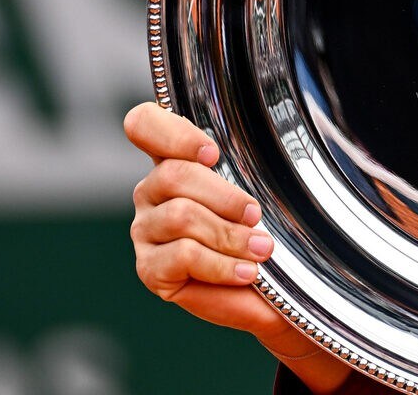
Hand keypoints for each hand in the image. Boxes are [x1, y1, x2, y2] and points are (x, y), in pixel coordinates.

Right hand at [124, 102, 351, 391]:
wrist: (273, 293)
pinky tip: (246, 272)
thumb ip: (247, 164)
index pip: (144, 124)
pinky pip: (182, 256)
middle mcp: (152, 191)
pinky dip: (222, 265)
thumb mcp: (262, 190)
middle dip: (225, 196)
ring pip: (180, 216)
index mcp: (174, 160)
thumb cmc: (263, 231)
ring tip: (262, 249)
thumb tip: (262, 143)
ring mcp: (146, 230)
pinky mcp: (150, 269)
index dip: (173, 134)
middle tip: (256, 214)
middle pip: (173, 174)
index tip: (213, 154)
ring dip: (229, 234)